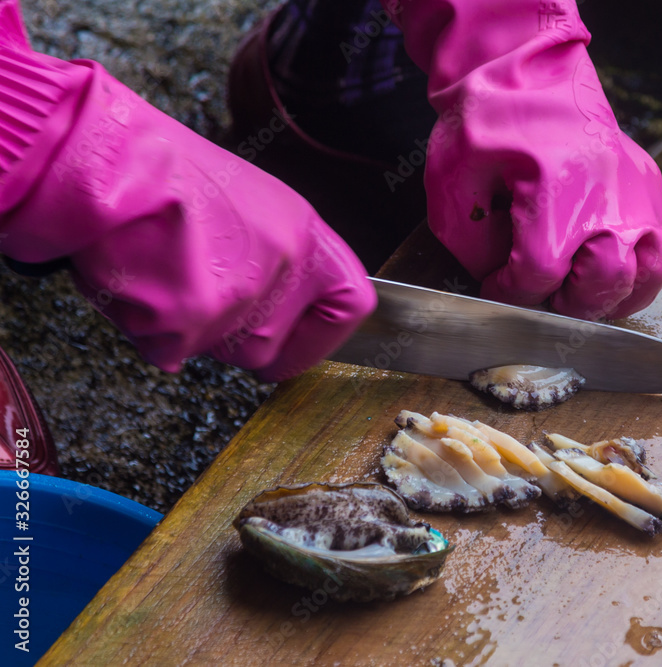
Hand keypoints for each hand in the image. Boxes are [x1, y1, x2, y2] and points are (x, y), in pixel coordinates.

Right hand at [0, 22, 373, 381]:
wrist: (104, 158)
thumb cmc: (164, 173)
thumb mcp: (248, 203)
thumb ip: (271, 259)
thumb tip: (270, 313)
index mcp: (304, 232)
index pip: (351, 305)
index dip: (322, 335)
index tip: (297, 342)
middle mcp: (284, 265)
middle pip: (272, 345)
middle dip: (232, 335)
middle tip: (196, 289)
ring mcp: (241, 296)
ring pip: (223, 351)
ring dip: (190, 330)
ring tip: (163, 273)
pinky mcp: (194, 317)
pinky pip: (171, 351)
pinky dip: (148, 329)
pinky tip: (139, 283)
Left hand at [388, 0, 661, 318]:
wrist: (529, 69)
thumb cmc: (488, 121)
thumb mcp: (452, 180)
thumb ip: (473, 243)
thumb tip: (503, 282)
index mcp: (554, 185)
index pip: (540, 272)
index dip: (512, 292)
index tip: (497, 287)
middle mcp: (606, 191)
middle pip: (601, 281)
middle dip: (565, 302)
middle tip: (543, 294)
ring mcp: (636, 189)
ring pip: (644, 273)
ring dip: (610, 297)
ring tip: (580, 296)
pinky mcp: (649, 185)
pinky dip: (641, 275)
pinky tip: (612, 279)